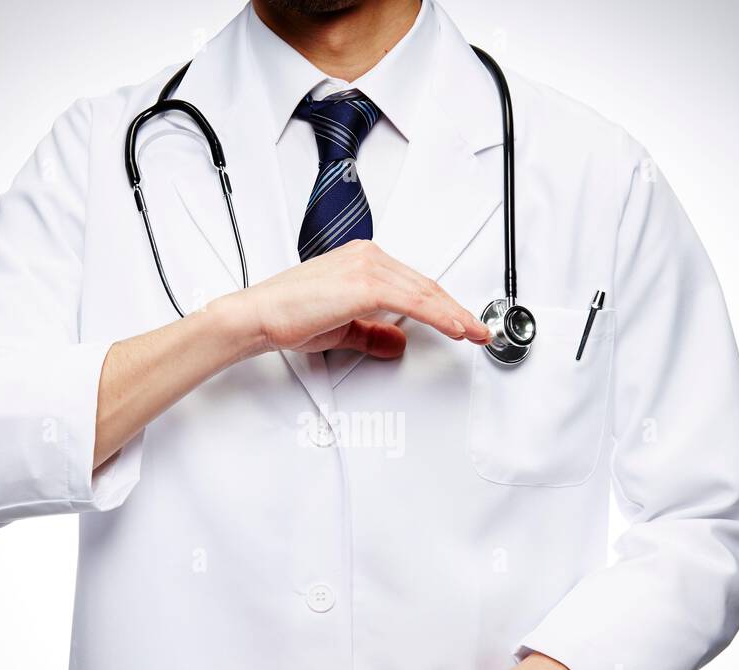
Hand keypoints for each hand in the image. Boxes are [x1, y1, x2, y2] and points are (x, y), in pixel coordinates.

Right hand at [208, 239, 490, 359]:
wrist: (260, 316)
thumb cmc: (289, 317)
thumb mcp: (342, 329)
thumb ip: (372, 333)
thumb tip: (396, 342)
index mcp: (363, 260)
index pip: (414, 283)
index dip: (442, 305)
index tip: (462, 323)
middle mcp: (368, 257)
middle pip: (425, 286)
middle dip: (456, 310)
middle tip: (478, 329)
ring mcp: (367, 267)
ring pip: (425, 293)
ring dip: (454, 315)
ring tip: (474, 333)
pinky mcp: (365, 285)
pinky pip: (414, 302)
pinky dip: (439, 316)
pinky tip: (455, 328)